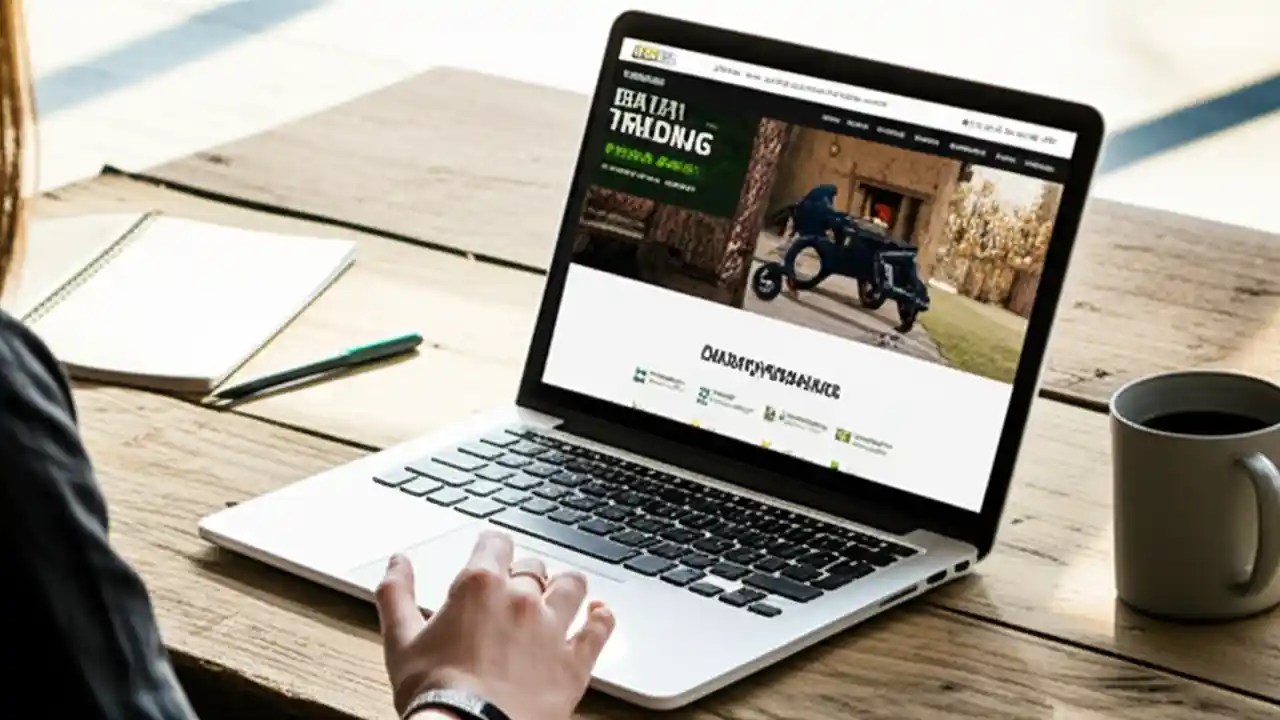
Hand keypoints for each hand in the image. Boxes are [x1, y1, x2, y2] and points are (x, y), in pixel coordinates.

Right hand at [375, 530, 615, 719]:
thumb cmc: (435, 695)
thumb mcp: (401, 641)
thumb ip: (395, 594)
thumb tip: (397, 562)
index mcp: (479, 586)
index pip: (495, 542)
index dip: (492, 545)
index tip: (490, 552)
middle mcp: (521, 599)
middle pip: (533, 565)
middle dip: (523, 573)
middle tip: (513, 588)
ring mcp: (552, 629)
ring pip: (572, 586)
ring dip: (565, 586)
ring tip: (557, 594)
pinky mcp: (574, 662)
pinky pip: (599, 629)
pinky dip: (601, 618)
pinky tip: (598, 614)